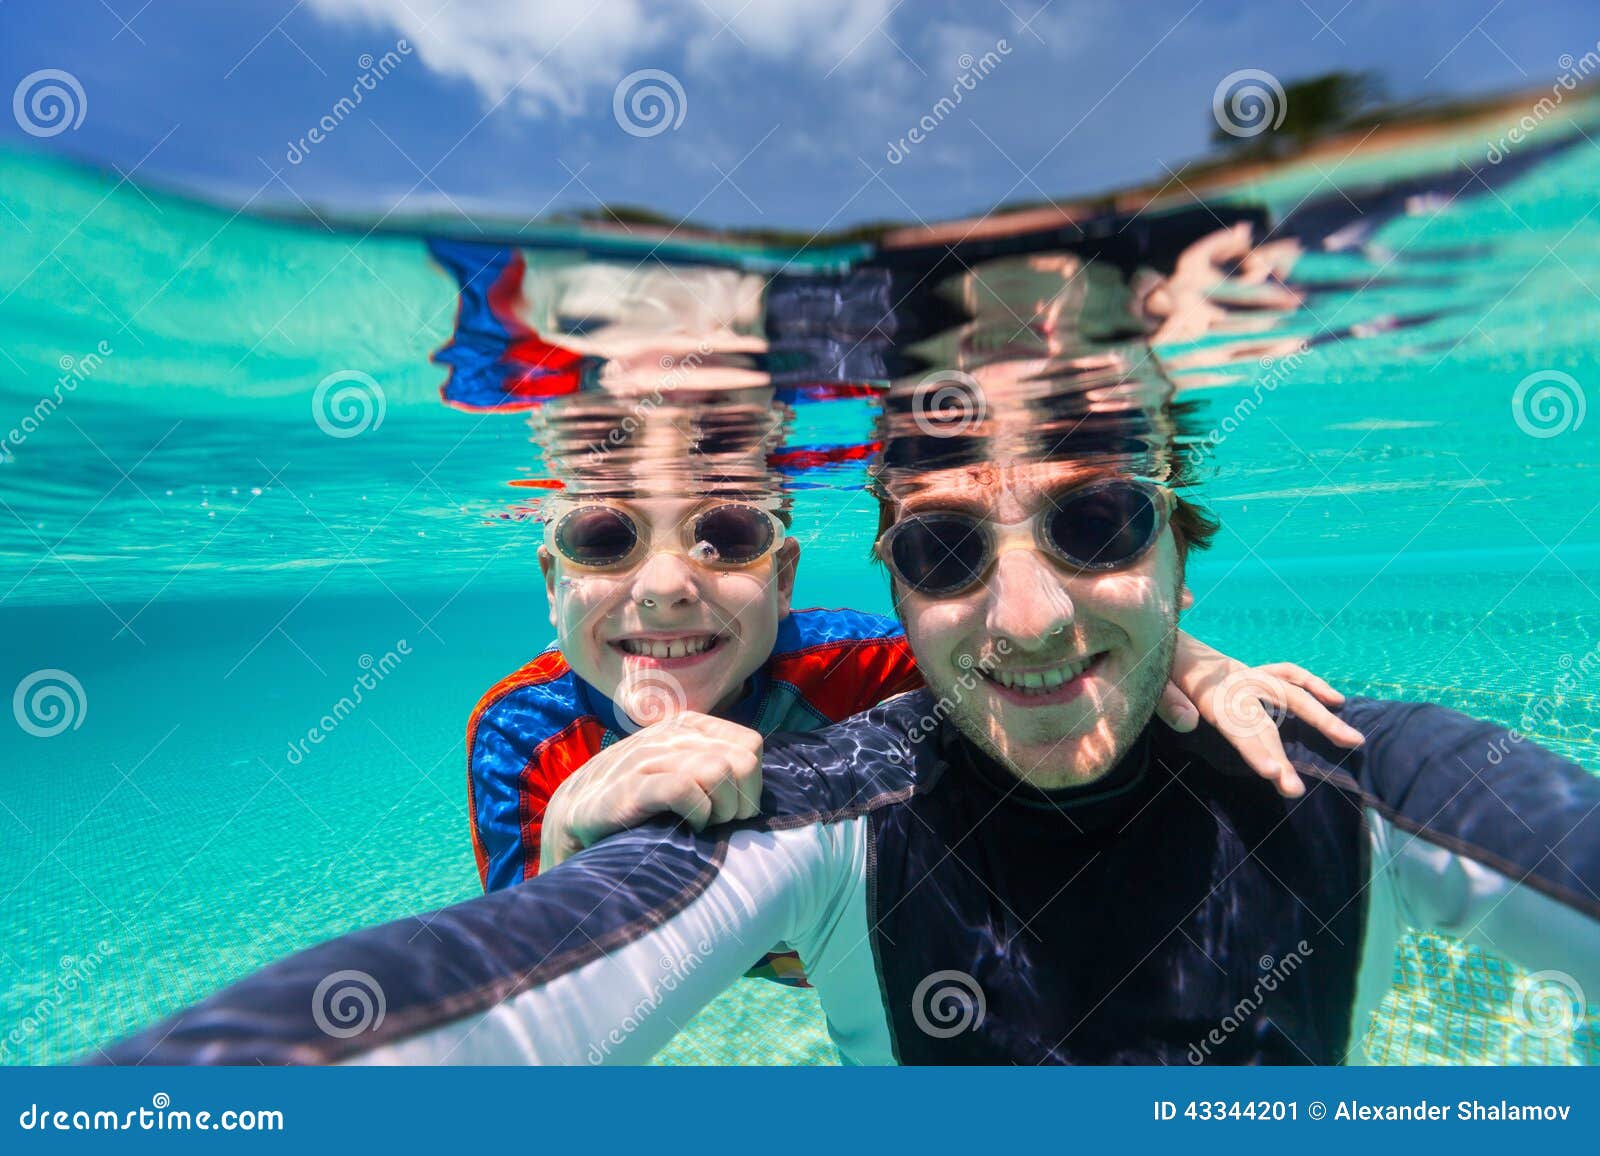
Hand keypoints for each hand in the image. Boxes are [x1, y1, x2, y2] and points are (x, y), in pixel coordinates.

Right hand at [540, 712, 763, 870]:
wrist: (574, 817)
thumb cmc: (639, 799)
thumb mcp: (678, 769)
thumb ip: (713, 763)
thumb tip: (756, 781)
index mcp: (688, 726)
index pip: (751, 745)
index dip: (751, 785)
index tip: (730, 809)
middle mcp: (670, 735)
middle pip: (742, 762)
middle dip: (740, 802)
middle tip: (718, 823)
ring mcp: (647, 758)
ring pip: (719, 772)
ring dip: (720, 811)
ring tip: (702, 825)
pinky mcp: (629, 788)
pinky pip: (685, 790)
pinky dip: (696, 814)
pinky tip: (685, 827)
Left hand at [1158, 632, 1364, 798]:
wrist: (1158, 636)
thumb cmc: (1157, 667)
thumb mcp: (1152, 683)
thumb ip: (1168, 702)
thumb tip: (1190, 721)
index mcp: (1208, 693)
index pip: (1236, 726)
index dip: (1255, 750)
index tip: (1273, 773)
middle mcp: (1235, 684)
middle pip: (1264, 723)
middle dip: (1280, 756)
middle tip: (1295, 789)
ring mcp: (1247, 675)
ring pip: (1290, 695)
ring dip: (1320, 719)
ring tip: (1352, 741)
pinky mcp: (1252, 672)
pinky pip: (1287, 674)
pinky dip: (1313, 684)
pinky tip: (1335, 700)